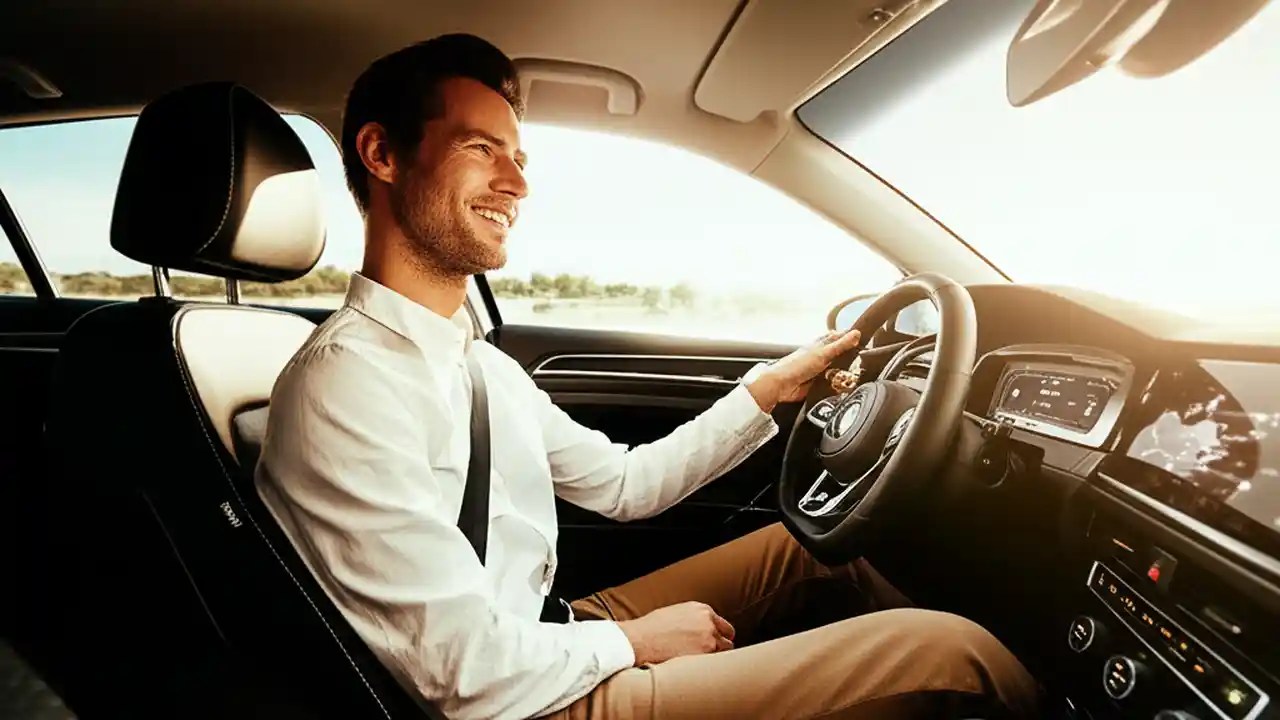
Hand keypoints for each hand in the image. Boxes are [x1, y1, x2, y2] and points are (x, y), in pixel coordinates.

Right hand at [616, 601, 734, 665]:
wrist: (641, 640)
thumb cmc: (651, 628)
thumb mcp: (675, 613)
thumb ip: (693, 619)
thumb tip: (698, 630)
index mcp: (702, 610)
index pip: (723, 625)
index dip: (719, 636)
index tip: (716, 643)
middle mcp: (708, 623)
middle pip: (727, 639)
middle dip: (720, 647)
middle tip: (710, 656)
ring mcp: (709, 640)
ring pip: (723, 653)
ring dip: (715, 658)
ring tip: (702, 664)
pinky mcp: (705, 656)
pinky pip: (714, 664)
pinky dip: (708, 667)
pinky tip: (697, 669)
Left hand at [747, 328, 861, 410]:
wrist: (782, 385)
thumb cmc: (797, 365)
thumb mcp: (823, 353)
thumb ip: (840, 345)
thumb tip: (857, 333)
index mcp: (820, 344)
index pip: (838, 337)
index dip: (849, 337)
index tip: (863, 338)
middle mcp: (820, 356)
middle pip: (839, 355)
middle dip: (849, 358)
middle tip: (861, 360)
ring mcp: (819, 370)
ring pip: (837, 370)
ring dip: (844, 373)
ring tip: (854, 375)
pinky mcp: (818, 384)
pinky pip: (832, 384)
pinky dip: (838, 385)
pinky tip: (843, 386)